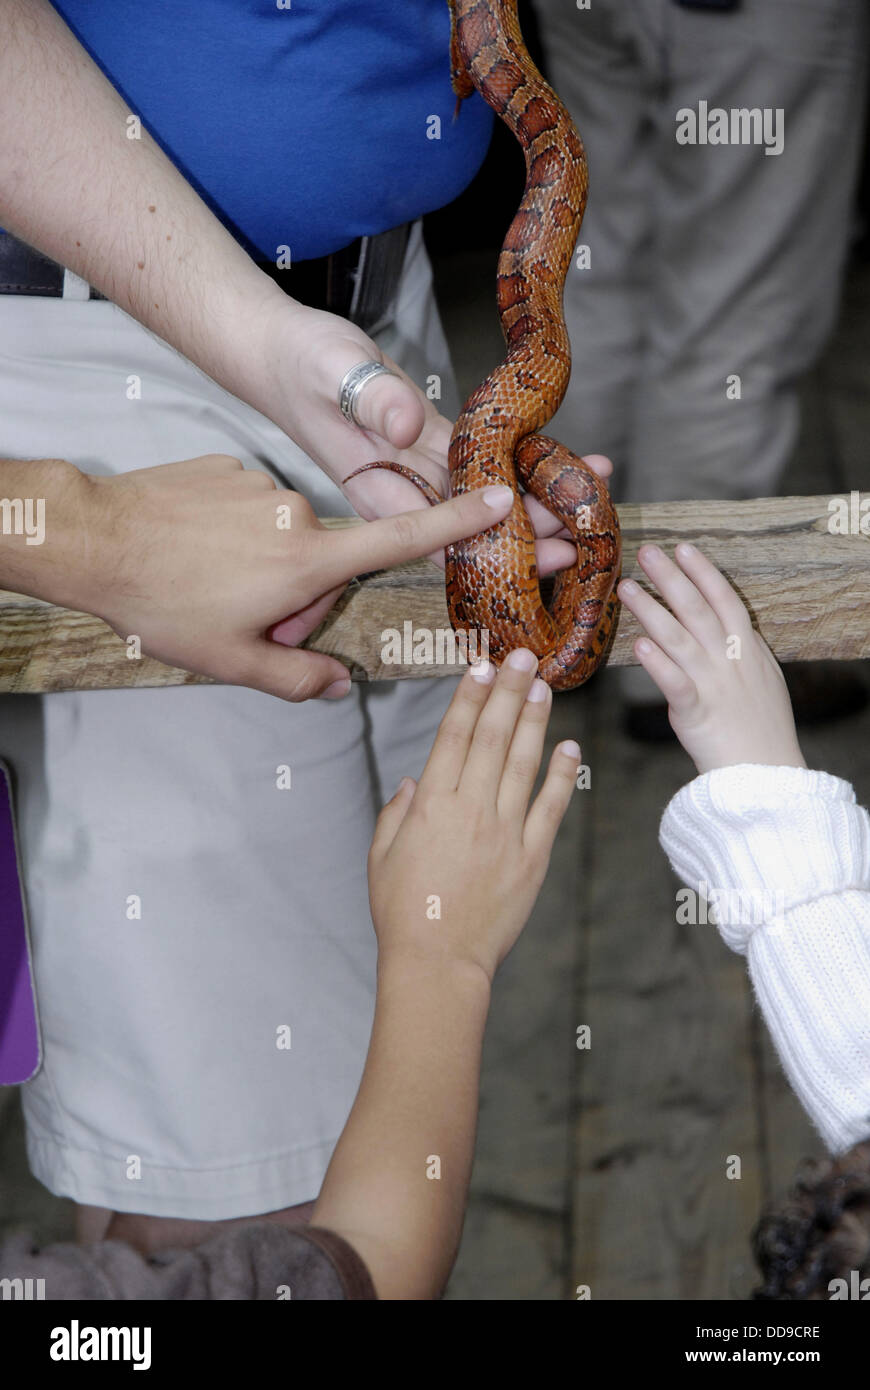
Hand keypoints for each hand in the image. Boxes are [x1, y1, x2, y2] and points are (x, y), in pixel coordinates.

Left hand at [69, 454, 516, 701]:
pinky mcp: (227, 468)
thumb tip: (337, 686)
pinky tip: (194, 555)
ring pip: (284, 537)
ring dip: (263, 569)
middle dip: (298, 596)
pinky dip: (233, 538)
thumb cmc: (164, 603)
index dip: (456, 521)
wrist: (95, 539)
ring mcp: (259, 485)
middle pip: (325, 560)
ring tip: (209, 587)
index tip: (500, 498)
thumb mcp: (232, 661)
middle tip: (247, 621)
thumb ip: (296, 679)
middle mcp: (294, 513)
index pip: (400, 538)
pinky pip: (250, 509)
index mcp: (307, 559)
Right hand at [255, 297, 613, 573]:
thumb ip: (372, 401)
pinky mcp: (432, 445)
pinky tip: (564, 460)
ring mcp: (419, 472)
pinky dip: (524, 462)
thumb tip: (407, 425)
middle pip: (474, 527)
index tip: (542, 539)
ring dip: (539, 498)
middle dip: (534, 532)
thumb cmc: (299, 363)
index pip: (441, 534)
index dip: (493, 543)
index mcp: (377, 494)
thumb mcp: (332, 374)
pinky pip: (486, 463)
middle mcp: (402, 494)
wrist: (281, 349)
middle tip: (588, 527)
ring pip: (488, 498)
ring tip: (594, 489)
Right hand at [367, 649, 580, 982]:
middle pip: (494, 737)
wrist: (438, 964)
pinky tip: (570, 748)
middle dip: (509, 690)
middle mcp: (471, 809)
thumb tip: (414, 781)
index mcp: (432, 805)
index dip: (470, 696)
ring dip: (535, 720)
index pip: (454, 736)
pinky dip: (562, 776)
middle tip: (524, 655)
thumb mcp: (381, 857)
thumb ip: (396, 813)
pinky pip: (551, 808)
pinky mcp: (532, 858)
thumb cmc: (402, 913)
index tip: (482, 665)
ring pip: (524, 763)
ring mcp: (505, 832)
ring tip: (545, 686)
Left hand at [617, 544, 804, 773]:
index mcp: (747, 649)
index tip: (683, 547)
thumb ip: (743, 651)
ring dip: (651, 611)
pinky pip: (675, 683)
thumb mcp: (763, 679)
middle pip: (697, 610)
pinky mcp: (696, 712)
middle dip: (670, 578)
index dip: (703, 572)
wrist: (766, 772)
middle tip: (645, 552)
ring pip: (679, 639)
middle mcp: (729, 660)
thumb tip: (728, 629)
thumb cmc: (762, 728)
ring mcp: (713, 685)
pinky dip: (659, 664)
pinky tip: (640, 645)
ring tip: (627, 588)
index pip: (724, 600)